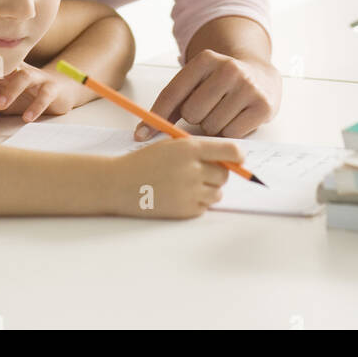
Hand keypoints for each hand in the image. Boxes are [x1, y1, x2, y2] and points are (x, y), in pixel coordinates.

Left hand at [0, 62, 76, 121]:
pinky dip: (35, 106)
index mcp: (10, 70)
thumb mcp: (11, 98)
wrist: (62, 90)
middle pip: (7, 68)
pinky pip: (44, 95)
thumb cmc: (30, 94)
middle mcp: (23, 70)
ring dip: (11, 90)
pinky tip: (27, 117)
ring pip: (24, 77)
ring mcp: (38, 77)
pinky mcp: (52, 88)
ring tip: (0, 106)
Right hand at [108, 135, 244, 218]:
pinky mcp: (185, 210)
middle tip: (202, 172)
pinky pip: (204, 207)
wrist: (119, 184)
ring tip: (189, 185)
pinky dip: (197, 203)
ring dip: (209, 189)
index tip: (238, 158)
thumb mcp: (170, 145)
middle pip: (224, 174)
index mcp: (189, 148)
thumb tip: (227, 158)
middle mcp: (193, 169)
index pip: (229, 150)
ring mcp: (190, 192)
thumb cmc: (144, 162)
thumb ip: (197, 149)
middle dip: (218, 172)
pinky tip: (180, 196)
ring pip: (217, 193)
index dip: (237, 155)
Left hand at [132, 50, 280, 140]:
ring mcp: (247, 87)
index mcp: (206, 59)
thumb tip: (143, 133)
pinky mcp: (262, 106)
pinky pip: (231, 135)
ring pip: (211, 126)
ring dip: (212, 126)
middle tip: (207, 110)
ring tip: (223, 112)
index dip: (156, 116)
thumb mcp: (198, 81)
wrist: (261, 76)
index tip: (141, 134)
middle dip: (195, 118)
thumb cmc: (220, 84)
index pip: (173, 92)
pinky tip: (235, 118)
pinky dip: (229, 133)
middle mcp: (228, 69)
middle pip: (192, 113)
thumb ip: (173, 103)